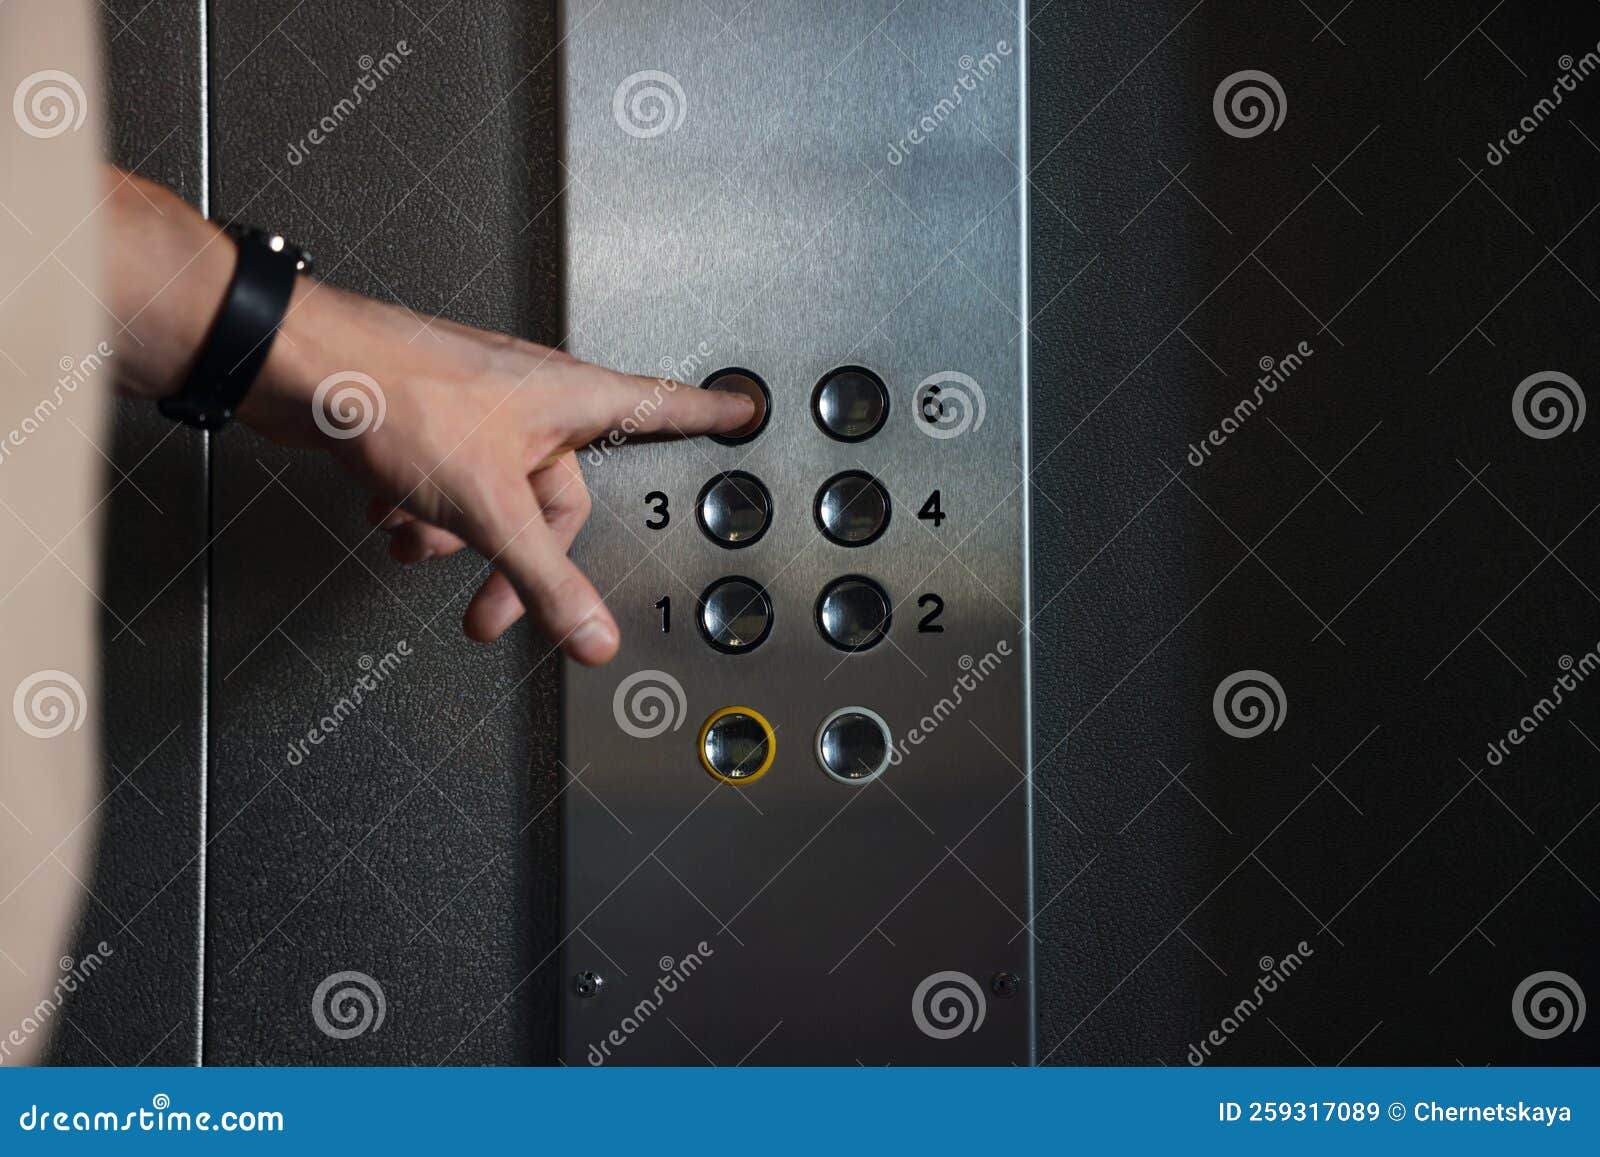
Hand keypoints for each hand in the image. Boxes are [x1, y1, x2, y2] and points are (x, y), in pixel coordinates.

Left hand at [105, 168, 754, 664]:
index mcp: (570, 400)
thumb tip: (594, 637)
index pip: (663, 407)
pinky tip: (391, 515)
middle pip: (560, 495)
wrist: (298, 367)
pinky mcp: (429, 422)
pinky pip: (449, 486)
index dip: (707, 413)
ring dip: (455, 536)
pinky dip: (422, 511)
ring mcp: (479, 411)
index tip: (743, 408)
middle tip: (496, 612)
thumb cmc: (397, 394)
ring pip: (497, 497)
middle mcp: (530, 400)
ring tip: (419, 541)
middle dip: (522, 558)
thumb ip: (547, 581)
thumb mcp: (491, 508)